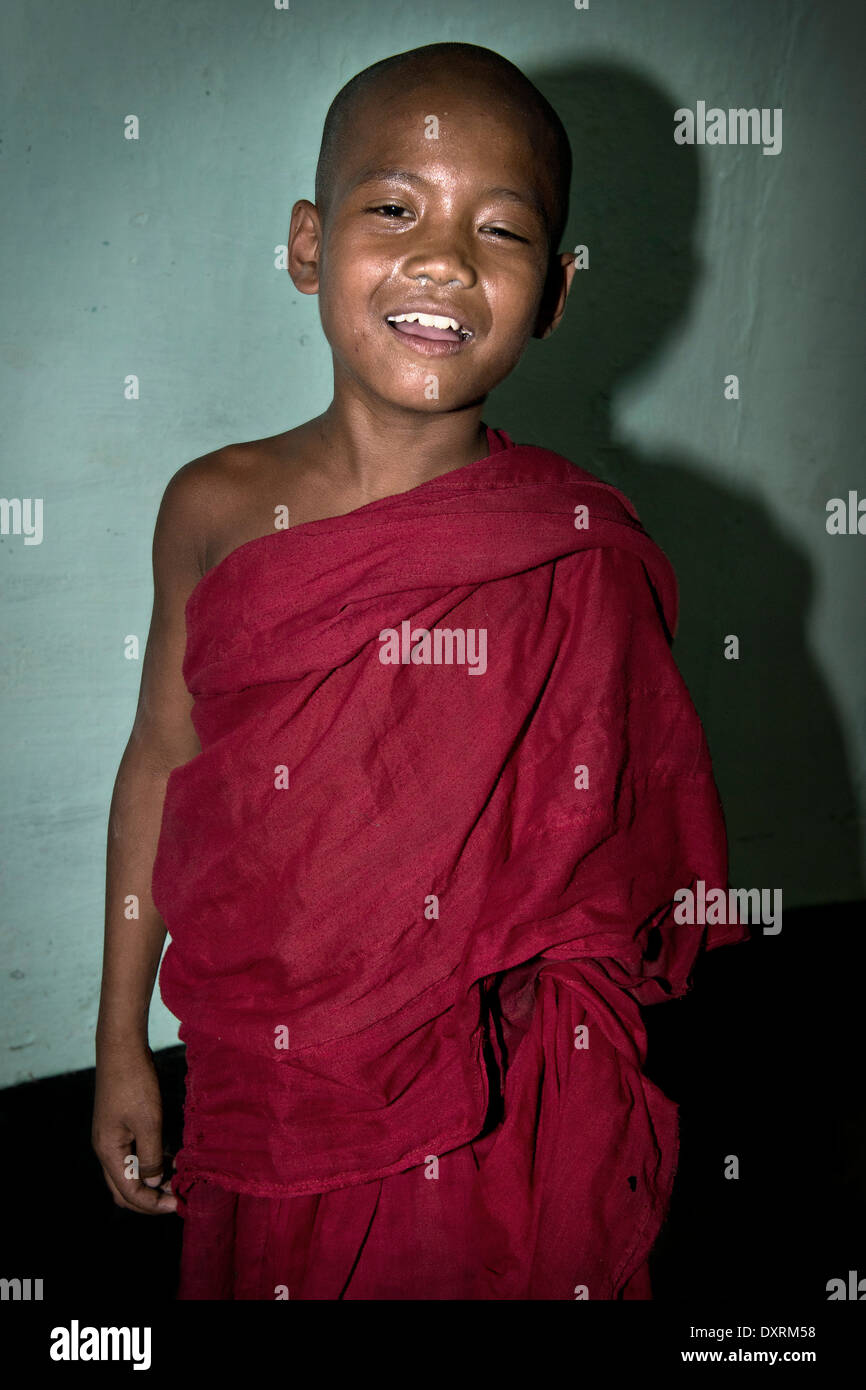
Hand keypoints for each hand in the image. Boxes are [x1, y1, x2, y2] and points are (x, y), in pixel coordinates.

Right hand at [92, 1043, 177, 1213]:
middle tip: (175, 1199)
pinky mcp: (120, 1125)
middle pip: (124, 1189)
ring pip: (129, 1172)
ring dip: (151, 1180)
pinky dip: (150, 1161)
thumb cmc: (135, 1083)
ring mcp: (111, 1137)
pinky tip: (171, 1158)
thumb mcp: (149, 1122)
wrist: (121, 1048)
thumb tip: (152, 1184)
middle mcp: (106, 1149)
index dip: (153, 1204)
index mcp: (109, 1152)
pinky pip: (134, 1154)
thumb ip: (151, 1157)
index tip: (178, 1205)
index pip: (129, 1193)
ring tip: (177, 1180)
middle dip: (149, 1198)